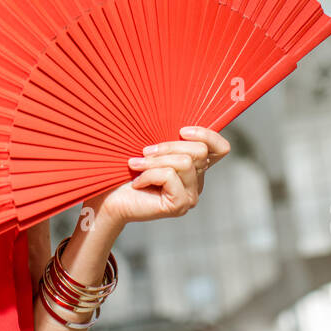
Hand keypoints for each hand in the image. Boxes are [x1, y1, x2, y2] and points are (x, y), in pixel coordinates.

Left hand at [87, 126, 230, 227]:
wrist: (109, 197)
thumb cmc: (127, 170)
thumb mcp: (152, 148)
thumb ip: (170, 138)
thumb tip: (180, 125)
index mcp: (194, 165)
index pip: (220, 148)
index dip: (207, 135)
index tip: (182, 130)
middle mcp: (197, 181)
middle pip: (200, 151)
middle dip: (168, 146)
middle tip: (144, 152)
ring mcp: (190, 195)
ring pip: (184, 163)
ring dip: (155, 161)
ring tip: (137, 166)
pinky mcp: (180, 205)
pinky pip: (170, 176)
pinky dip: (149, 174)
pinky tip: (137, 183)